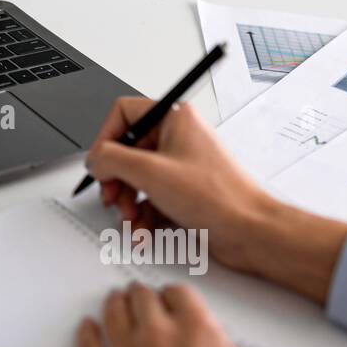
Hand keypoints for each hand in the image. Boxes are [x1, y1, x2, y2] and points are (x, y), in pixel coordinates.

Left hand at [76, 283, 262, 346]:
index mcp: (196, 331)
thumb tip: (211, 342)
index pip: (178, 294)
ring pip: (112, 313)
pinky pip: (87, 346)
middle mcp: (158, 336)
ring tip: (114, 299)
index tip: (169, 296)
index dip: (173, 295)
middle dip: (141, 295)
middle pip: (142, 298)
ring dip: (114, 303)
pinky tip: (87, 327)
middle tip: (139, 295)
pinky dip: (86, 332)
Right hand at [84, 97, 346, 303]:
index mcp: (174, 119)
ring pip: (135, 178)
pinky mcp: (183, 191)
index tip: (101, 165)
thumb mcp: (150, 172)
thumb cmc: (218, 197)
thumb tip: (94, 159)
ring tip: (133, 219)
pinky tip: (145, 232)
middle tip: (113, 198)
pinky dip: (143, 216)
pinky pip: (150, 198)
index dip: (105, 139)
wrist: (251, 232)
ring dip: (128, 202)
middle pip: (126, 151)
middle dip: (116, 180)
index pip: (123, 114)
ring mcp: (180, 166)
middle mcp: (177, 138)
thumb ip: (111, 159)